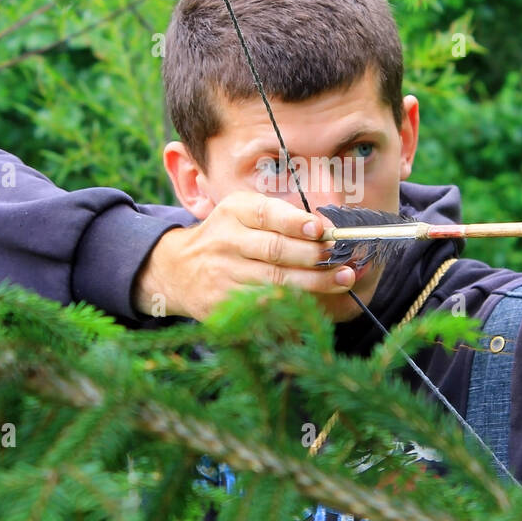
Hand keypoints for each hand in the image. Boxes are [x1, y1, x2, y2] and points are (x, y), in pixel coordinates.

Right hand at [131, 191, 357, 319]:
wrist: (178, 269)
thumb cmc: (227, 237)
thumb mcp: (244, 214)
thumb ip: (282, 219)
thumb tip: (327, 232)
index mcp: (233, 212)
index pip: (266, 214)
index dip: (295, 222)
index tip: (321, 230)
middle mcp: (225, 242)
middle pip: (274, 251)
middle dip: (312, 257)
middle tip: (343, 261)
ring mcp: (221, 275)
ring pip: (273, 281)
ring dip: (312, 283)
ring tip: (342, 280)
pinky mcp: (220, 303)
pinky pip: (261, 307)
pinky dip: (290, 307)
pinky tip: (314, 307)